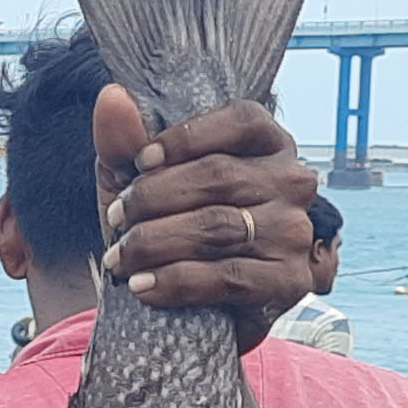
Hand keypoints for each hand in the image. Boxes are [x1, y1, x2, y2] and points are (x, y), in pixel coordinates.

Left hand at [93, 86, 316, 347]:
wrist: (196, 310)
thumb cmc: (171, 230)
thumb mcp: (142, 184)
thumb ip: (127, 143)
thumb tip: (112, 97)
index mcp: (269, 144)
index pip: (239, 122)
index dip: (185, 139)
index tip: (140, 162)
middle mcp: (292, 182)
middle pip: (219, 176)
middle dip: (154, 198)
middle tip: (117, 219)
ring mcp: (295, 232)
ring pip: (217, 227)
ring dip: (156, 242)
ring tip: (119, 258)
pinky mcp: (288, 281)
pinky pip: (226, 277)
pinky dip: (176, 281)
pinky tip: (142, 287)